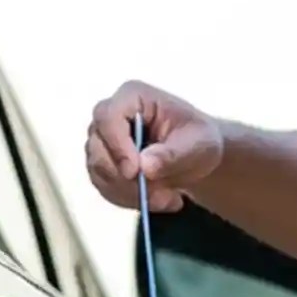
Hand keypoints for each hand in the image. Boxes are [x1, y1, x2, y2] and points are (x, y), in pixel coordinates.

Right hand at [86, 80, 224, 212]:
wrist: (195, 155)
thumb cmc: (198, 139)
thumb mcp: (198, 144)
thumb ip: (172, 154)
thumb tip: (145, 167)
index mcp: (132, 96)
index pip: (108, 116)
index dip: (117, 145)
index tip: (135, 172)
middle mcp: (109, 116)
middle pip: (98, 149)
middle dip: (128, 180)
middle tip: (161, 197)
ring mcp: (101, 142)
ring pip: (100, 173)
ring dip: (133, 194)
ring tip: (169, 198)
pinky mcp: (102, 166)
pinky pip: (105, 188)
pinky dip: (130, 200)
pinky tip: (158, 199)